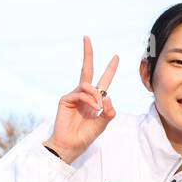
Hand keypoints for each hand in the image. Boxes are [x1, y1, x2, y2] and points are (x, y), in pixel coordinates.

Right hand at [46, 36, 119, 162]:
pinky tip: (93, 109)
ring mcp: (74, 96)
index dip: (110, 69)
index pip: (103, 80)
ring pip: (87, 85)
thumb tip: (108, 96)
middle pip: (87, 70)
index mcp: (95, 99)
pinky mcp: (65, 99)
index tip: (116, 56)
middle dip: (88, 54)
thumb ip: (109, 111)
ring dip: (95, 95)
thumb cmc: (86, 135)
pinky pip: (80, 93)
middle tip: (87, 37)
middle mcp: (84, 95)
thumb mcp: (103, 123)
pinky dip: (88, 100)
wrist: (72, 145)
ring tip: (97, 109)